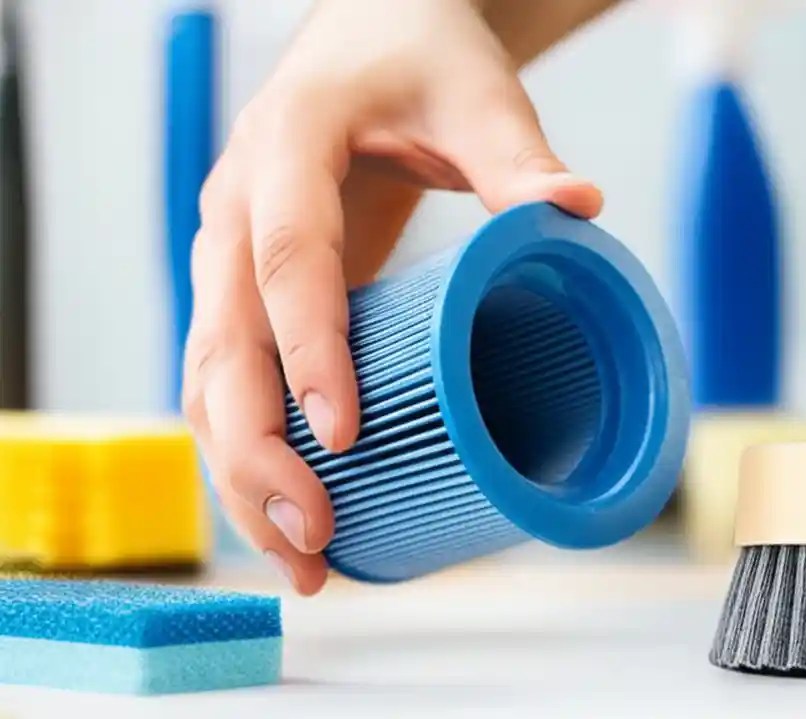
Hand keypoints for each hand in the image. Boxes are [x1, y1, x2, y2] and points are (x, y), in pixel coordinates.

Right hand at [181, 0, 601, 593]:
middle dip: (258, 449)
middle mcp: (234, 210)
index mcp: (284, 148)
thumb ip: (518, 155)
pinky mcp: (247, 297)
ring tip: (303, 561)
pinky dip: (250, 456)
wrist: (366, 41)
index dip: (309, 348)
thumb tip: (579, 209)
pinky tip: (293, 517)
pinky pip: (228, 384)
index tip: (345, 432)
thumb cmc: (415, 59)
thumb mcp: (474, 93)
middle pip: (222, 343)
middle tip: (314, 534)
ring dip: (242, 476)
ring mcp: (229, 258)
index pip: (286, 257)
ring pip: (207, 381)